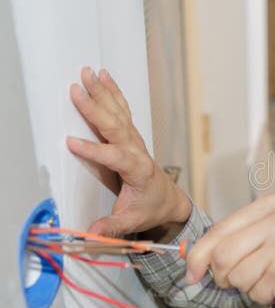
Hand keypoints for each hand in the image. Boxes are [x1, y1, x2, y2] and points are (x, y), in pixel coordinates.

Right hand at [67, 67, 191, 236]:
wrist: (170, 200)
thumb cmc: (151, 208)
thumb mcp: (133, 221)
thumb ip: (112, 226)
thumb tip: (91, 234)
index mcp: (139, 171)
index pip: (115, 157)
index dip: (94, 150)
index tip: (71, 142)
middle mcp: (138, 151)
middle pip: (116, 126)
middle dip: (96, 107)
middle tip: (77, 89)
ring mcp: (135, 141)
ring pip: (118, 113)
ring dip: (103, 92)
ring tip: (89, 73)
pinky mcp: (131, 137)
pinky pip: (121, 111)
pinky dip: (112, 93)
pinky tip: (103, 77)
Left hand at [185, 192, 274, 307]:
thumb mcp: (269, 235)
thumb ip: (235, 240)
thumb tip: (193, 261)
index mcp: (269, 205)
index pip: (219, 229)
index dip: (198, 255)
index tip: (192, 273)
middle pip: (221, 255)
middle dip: (224, 275)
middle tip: (242, 279)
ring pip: (235, 276)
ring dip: (248, 287)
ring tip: (270, 278)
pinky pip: (254, 291)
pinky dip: (263, 296)